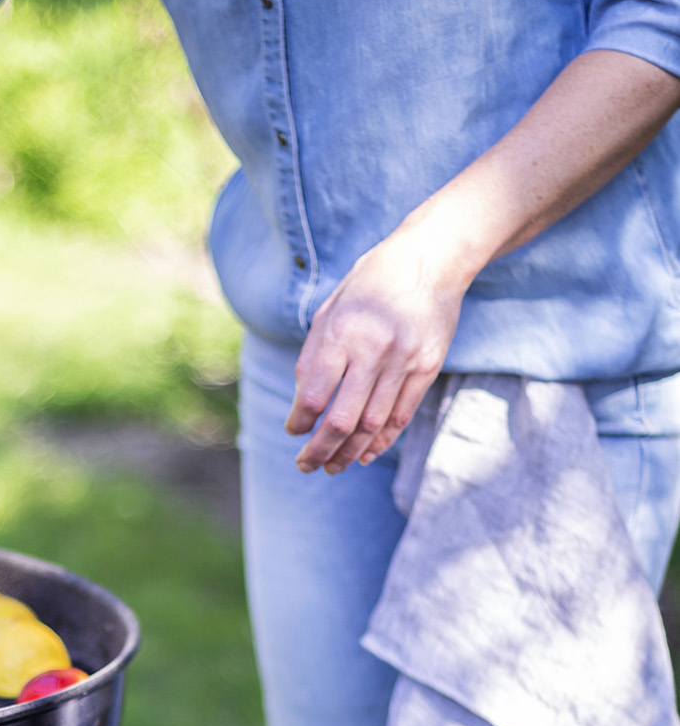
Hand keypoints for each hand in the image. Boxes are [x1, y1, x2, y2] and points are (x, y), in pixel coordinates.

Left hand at [287, 226, 470, 473]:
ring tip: (332, 467)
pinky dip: (381, 441)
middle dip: (319, 451)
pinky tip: (364, 454)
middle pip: (342, 420)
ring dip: (349, 453)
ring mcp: (405, 361)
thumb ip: (312, 358)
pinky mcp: (427, 368)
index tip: (293, 431)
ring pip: (373, 425)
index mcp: (342, 335)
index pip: (314, 396)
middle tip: (305, 465)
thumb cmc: (369, 285)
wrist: (431, 258)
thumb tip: (300, 408)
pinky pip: (401, 416)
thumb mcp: (330, 311)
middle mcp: (374, 351)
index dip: (300, 423)